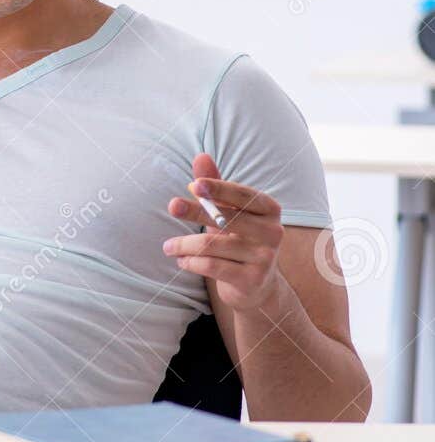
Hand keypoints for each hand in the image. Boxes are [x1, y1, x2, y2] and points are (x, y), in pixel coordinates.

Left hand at [161, 153, 285, 312]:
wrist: (256, 285)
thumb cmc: (239, 239)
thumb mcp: (230, 212)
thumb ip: (215, 187)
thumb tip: (200, 156)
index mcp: (269, 209)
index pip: (243, 195)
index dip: (219, 188)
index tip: (194, 185)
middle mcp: (273, 232)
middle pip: (228, 218)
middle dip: (196, 211)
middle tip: (172, 206)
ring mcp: (265, 258)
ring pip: (213, 246)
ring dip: (185, 244)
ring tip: (168, 246)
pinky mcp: (252, 280)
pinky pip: (213, 267)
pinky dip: (192, 262)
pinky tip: (181, 260)